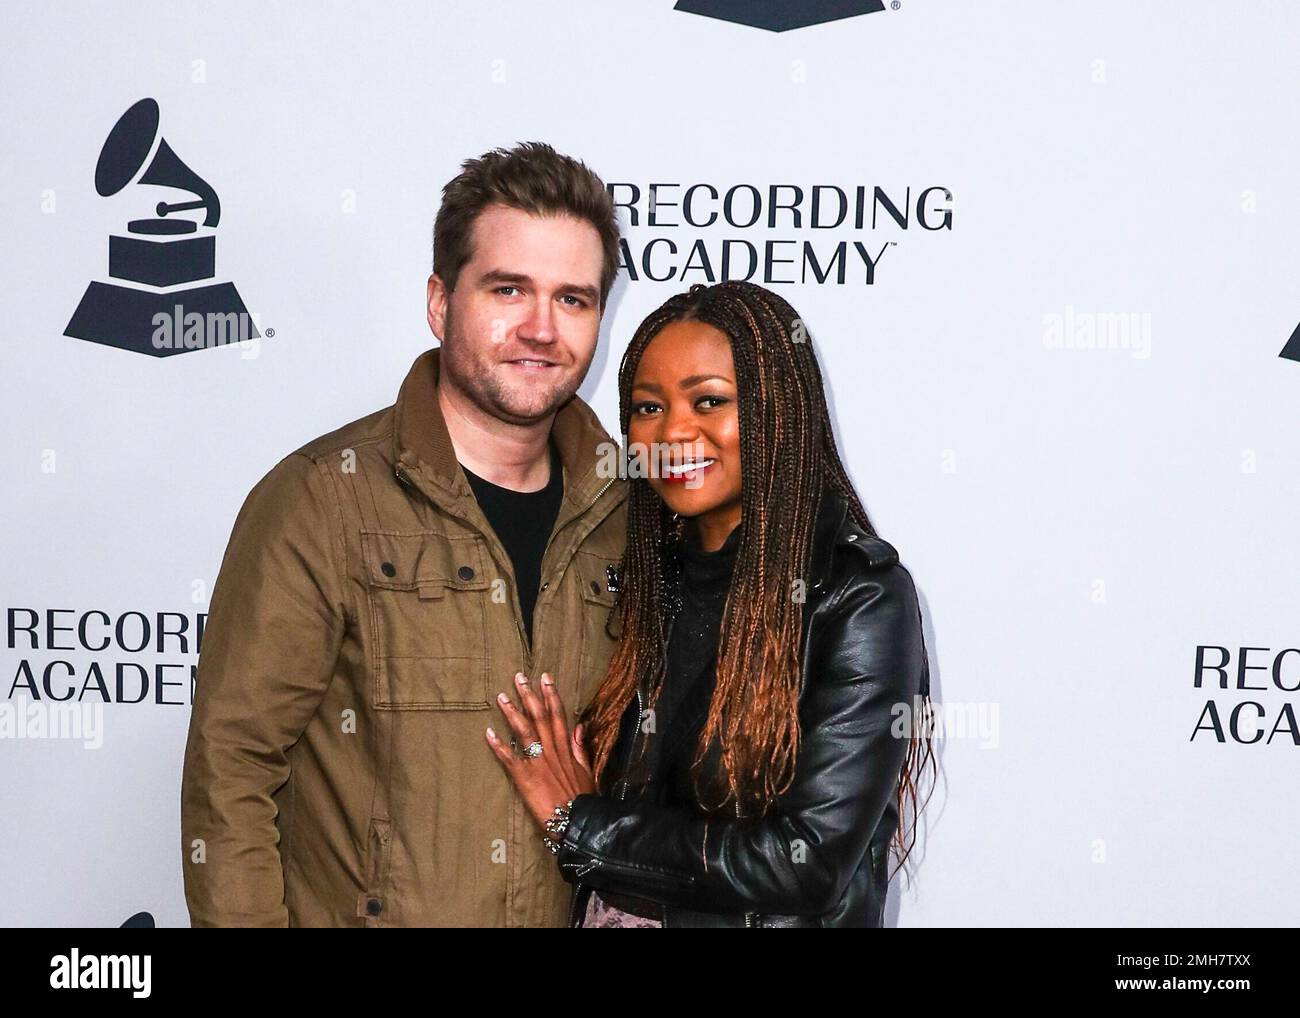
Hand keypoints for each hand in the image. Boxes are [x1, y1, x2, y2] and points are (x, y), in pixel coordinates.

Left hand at [485, 671, 596, 841]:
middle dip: (529, 695)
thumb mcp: (587, 770)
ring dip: (512, 712)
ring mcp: (537, 762)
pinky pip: (509, 758)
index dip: (551, 695)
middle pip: (539, 716)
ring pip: (524, 731)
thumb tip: (578, 727)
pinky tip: (488, 732)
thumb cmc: (583, 799)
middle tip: (518, 677)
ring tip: (501, 697)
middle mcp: (551, 750)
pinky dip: (498, 745)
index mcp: (566, 748)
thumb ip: (579, 748)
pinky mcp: (525, 777)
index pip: (558, 714)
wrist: (578, 821)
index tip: (544, 677)